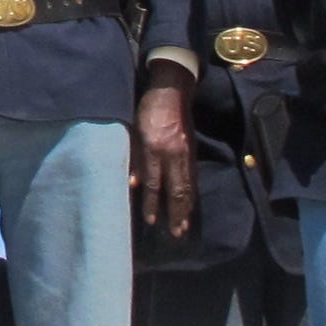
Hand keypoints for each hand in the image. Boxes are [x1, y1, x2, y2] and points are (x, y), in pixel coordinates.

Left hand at [132, 77, 195, 237]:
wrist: (172, 92)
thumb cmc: (147, 110)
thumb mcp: (134, 131)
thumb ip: (134, 158)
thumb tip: (133, 184)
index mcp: (155, 149)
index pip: (154, 183)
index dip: (153, 204)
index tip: (152, 221)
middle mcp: (173, 154)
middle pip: (176, 190)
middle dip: (176, 213)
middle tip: (176, 233)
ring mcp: (186, 153)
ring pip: (187, 187)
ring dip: (186, 209)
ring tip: (184, 226)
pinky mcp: (192, 152)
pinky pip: (192, 178)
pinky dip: (191, 195)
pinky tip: (190, 205)